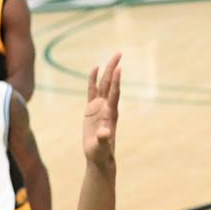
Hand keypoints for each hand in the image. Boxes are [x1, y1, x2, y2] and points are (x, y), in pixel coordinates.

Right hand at [80, 53, 123, 171]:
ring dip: (107, 70)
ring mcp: (99, 106)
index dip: (116, 81)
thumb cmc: (101, 153)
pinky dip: (93, 79)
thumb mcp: (101, 147)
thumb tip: (104, 133)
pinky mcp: (91, 109)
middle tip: (119, 53)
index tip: (119, 68)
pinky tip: (94, 68)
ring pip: (103, 84)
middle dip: (114, 68)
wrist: (98, 156)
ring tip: (112, 56)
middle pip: (110, 84)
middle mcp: (107, 107)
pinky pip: (92, 91)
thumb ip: (103, 139)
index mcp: (110, 114)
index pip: (114, 93)